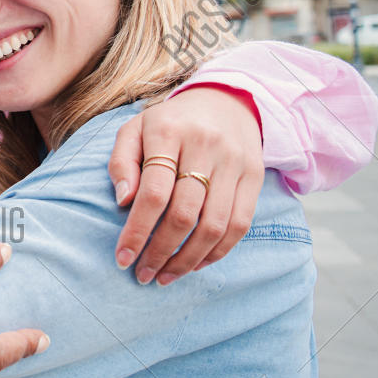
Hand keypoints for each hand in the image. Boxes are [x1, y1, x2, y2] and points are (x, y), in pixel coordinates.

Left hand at [108, 85, 264, 284]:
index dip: (137, 231)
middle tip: (142, 275)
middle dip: (160, 251)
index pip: (153, 193)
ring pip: (214, 225)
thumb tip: (123, 202)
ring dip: (188, 259)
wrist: (224, 101)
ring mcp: (234, 163)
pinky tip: (195, 264)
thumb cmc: (167, 123)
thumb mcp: (133, 130)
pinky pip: (240, 224)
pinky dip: (217, 251)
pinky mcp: (255, 177)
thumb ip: (121, 162)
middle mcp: (205, 147)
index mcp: (168, 132)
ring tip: (165, 276)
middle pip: (184, 213)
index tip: (122, 258)